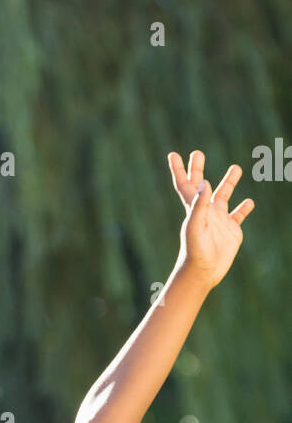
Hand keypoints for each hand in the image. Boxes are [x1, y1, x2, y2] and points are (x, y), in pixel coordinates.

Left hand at [167, 150, 253, 288]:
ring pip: (224, 195)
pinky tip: (249, 202)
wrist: (204, 270)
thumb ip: (200, 204)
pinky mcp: (231, 229)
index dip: (178, 169)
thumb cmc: (195, 249)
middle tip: (198, 152)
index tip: (172, 154)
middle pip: (201, 184)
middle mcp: (205, 210)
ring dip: (229, 182)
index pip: (184, 184)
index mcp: (193, 207)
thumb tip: (205, 182)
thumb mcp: (196, 224)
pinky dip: (244, 208)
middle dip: (198, 168)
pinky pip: (238, 215)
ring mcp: (218, 219)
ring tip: (236, 167)